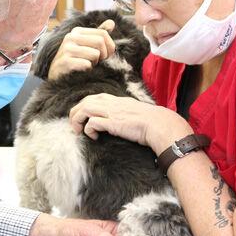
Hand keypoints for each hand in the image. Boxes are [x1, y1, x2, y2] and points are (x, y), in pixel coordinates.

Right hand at [47, 20, 115, 80]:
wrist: (58, 77)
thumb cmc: (76, 61)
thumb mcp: (88, 46)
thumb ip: (99, 35)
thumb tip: (111, 22)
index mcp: (77, 31)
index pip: (103, 33)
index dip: (110, 47)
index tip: (105, 56)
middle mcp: (70, 37)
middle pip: (100, 41)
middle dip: (103, 55)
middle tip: (97, 62)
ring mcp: (66, 49)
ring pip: (95, 54)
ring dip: (94, 63)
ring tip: (86, 66)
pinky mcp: (65, 62)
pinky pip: (87, 64)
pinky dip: (88, 70)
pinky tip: (81, 71)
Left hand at [68, 93, 192, 153]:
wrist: (160, 125)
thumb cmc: (151, 122)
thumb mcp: (134, 112)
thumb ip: (124, 112)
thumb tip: (119, 120)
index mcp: (118, 100)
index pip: (94, 97)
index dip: (84, 106)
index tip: (82, 117)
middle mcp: (112, 103)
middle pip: (85, 102)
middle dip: (75, 113)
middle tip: (75, 126)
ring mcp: (112, 112)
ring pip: (85, 109)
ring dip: (77, 120)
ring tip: (79, 131)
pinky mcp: (113, 123)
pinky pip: (92, 123)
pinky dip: (89, 130)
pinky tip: (94, 137)